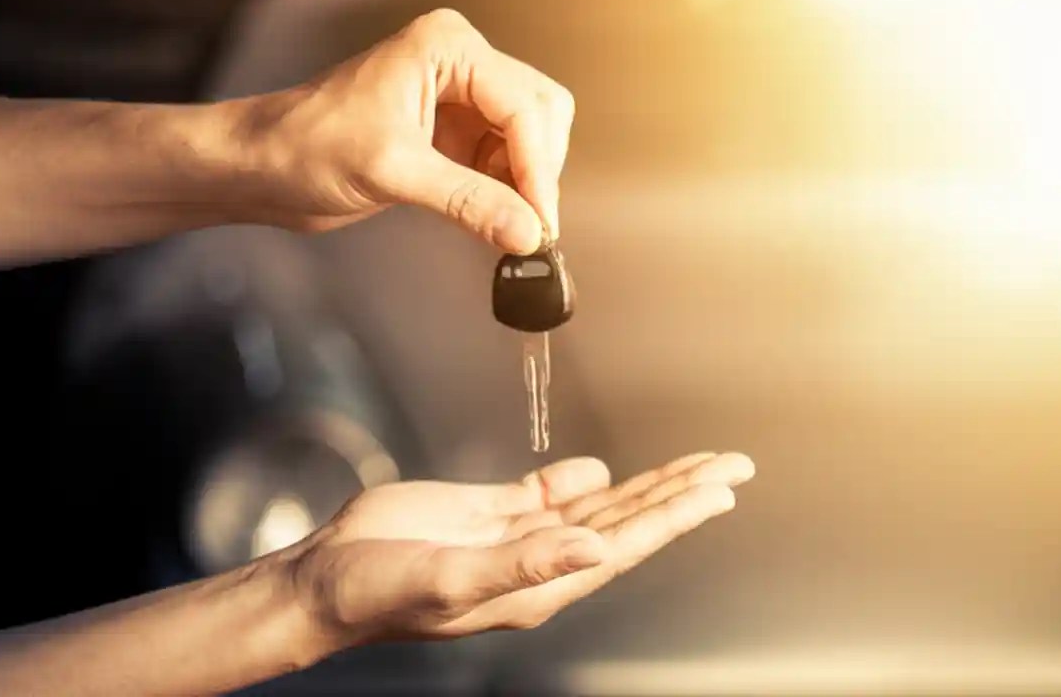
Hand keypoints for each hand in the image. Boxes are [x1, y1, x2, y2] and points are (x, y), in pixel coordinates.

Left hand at [223, 9, 573, 253]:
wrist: (262, 167)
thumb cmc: (305, 145)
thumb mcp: (393, 172)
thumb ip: (467, 201)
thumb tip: (526, 232)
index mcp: (447, 48)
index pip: (522, 104)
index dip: (537, 167)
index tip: (540, 222)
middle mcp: (459, 65)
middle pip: (539, 115)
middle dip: (538, 172)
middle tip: (531, 227)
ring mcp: (458, 99)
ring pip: (527, 140)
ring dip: (524, 186)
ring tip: (510, 229)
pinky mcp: (450, 135)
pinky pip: (502, 162)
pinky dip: (505, 193)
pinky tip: (494, 221)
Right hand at [282, 451, 754, 658]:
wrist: (327, 579)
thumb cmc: (378, 593)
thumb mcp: (451, 581)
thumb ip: (526, 564)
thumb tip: (597, 546)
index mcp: (540, 583)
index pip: (627, 543)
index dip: (677, 515)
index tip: (723, 490)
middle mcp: (539, 560)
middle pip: (628, 521)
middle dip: (682, 493)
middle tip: (733, 466)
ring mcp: (515, 536)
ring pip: (598, 504)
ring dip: (645, 484)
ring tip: (693, 465)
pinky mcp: (487, 513)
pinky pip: (546, 492)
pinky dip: (579, 478)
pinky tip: (602, 470)